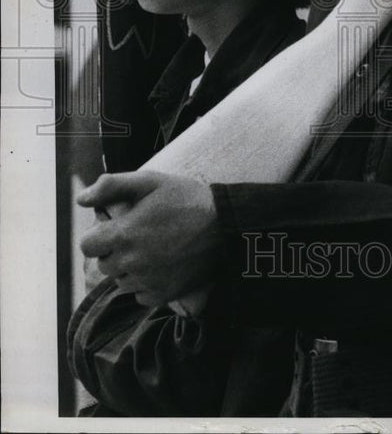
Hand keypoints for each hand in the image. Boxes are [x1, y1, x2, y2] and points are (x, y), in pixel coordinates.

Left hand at [77, 171, 222, 305]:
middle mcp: (131, 262)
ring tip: (152, 250)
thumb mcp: (151, 181)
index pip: (87, 245)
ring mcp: (148, 281)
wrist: (225, 226)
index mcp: (123, 234)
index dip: (99, 235)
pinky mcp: (164, 294)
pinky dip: (146, 284)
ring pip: (121, 281)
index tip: (116, 227)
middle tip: (137, 236)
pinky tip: (161, 266)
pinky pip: (141, 296)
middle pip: (104, 264)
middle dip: (114, 251)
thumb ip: (112, 186)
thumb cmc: (187, 199)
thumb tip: (81, 199)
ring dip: (129, 268)